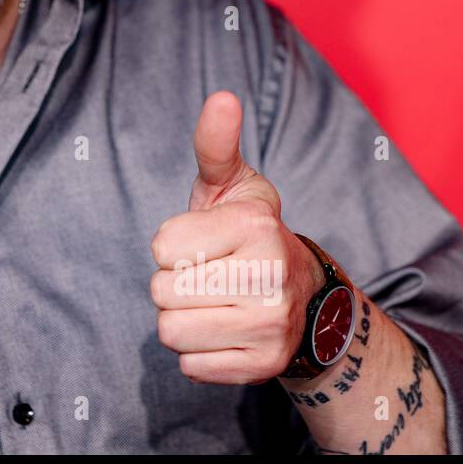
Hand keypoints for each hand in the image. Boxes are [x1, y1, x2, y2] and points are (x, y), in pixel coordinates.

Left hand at [149, 90, 327, 383]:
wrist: (301, 294)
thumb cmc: (247, 232)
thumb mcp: (231, 184)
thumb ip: (215, 144)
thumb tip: (222, 97)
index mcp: (256, 226)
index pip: (162, 248)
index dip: (172, 246)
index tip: (204, 243)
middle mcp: (270, 276)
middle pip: (161, 292)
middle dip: (173, 284)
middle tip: (209, 275)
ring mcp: (271, 325)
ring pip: (171, 332)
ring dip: (181, 319)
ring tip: (213, 303)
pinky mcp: (263, 366)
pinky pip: (190, 365)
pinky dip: (197, 353)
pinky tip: (224, 331)